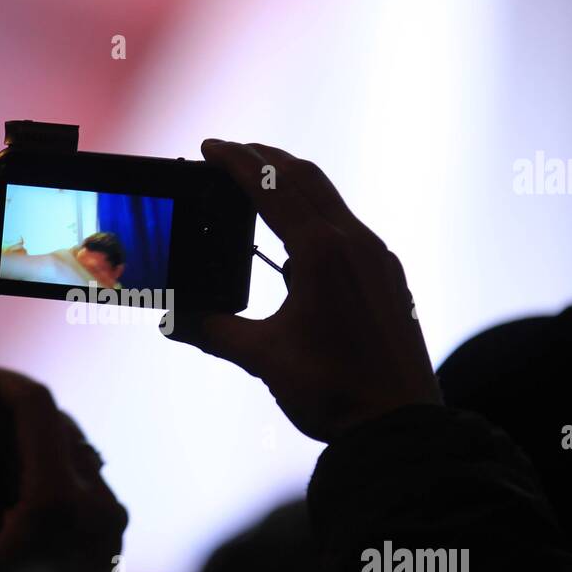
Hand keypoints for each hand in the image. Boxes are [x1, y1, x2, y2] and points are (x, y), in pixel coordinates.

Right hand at [0, 368, 126, 571]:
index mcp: (58, 499)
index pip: (37, 405)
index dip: (1, 383)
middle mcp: (98, 499)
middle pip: (55, 421)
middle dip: (11, 414)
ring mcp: (113, 513)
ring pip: (70, 444)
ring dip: (29, 439)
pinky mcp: (115, 523)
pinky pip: (81, 473)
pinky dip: (47, 467)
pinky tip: (16, 496)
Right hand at [168, 140, 439, 441]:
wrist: (399, 425)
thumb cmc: (335, 392)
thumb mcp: (264, 358)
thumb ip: (213, 331)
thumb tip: (173, 319)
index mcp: (322, 253)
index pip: (271, 187)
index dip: (236, 162)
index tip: (209, 146)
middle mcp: (355, 243)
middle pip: (305, 178)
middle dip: (264, 160)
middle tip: (230, 154)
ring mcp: (377, 258)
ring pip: (330, 200)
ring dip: (292, 185)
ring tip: (259, 187)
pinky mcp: (389, 277)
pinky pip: (348, 228)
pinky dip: (316, 215)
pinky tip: (298, 240)